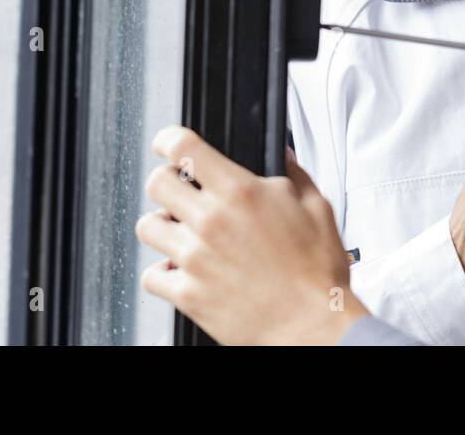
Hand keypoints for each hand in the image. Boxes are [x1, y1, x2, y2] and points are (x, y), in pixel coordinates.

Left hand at [136, 126, 367, 344]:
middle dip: (167, 182)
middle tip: (181, 192)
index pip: (183, 147)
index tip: (168, 144)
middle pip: (156, 183)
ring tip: (182, 233)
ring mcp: (194, 259)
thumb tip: (281, 154)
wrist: (312, 325)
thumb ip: (294, 174)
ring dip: (163, 226)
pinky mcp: (187, 294)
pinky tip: (183, 271)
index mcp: (240, 192)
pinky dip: (163, 272)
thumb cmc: (318, 272)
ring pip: (147, 227)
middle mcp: (210, 221)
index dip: (169, 139)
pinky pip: (151, 276)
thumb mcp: (317, 207)